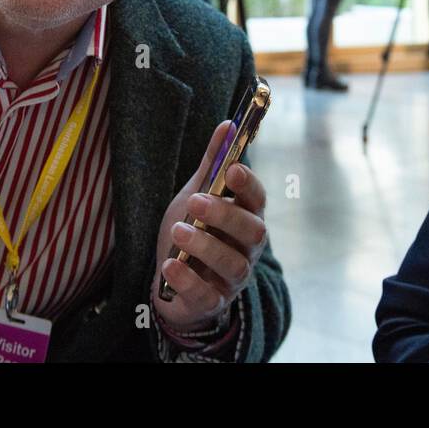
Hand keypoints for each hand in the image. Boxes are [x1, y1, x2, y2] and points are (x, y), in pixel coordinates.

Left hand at [152, 120, 267, 333]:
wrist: (173, 281)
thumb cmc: (193, 232)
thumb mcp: (198, 194)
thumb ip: (213, 164)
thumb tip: (227, 124)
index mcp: (246, 218)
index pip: (258, 200)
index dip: (249, 185)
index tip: (233, 169)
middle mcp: (246, 250)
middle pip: (252, 233)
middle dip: (225, 215)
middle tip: (194, 201)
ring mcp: (232, 279)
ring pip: (232, 265)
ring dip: (205, 246)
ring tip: (178, 232)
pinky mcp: (211, 303)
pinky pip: (206, 295)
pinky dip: (189, 280)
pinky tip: (170, 265)